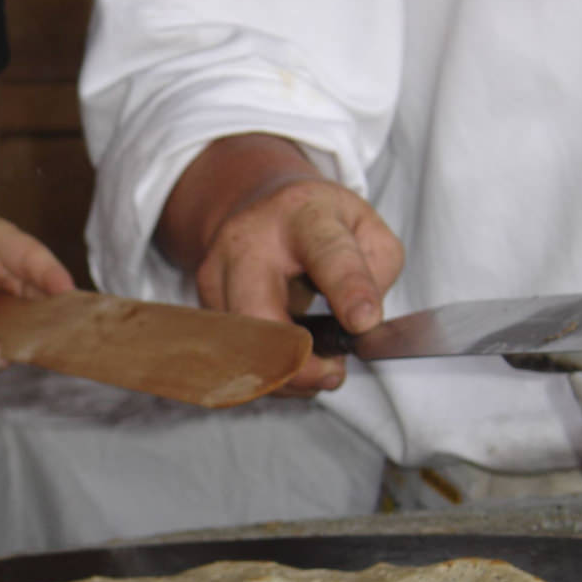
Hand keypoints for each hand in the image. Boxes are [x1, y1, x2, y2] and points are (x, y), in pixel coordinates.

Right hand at [158, 134, 404, 395]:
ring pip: (241, 348)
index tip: (363, 324)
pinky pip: (234, 355)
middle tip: (331, 374)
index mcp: (305, 215)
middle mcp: (250, 241)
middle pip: (259, 314)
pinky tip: (290, 364)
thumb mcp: (365, 228)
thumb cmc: (318, 223)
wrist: (258, 206)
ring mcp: (218, 272)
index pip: (327, 255)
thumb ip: (378, 272)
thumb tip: (360, 327)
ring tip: (316, 370)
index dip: (347, 290)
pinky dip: (268, 373)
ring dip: (284, 375)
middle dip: (298, 361)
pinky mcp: (203, 302)